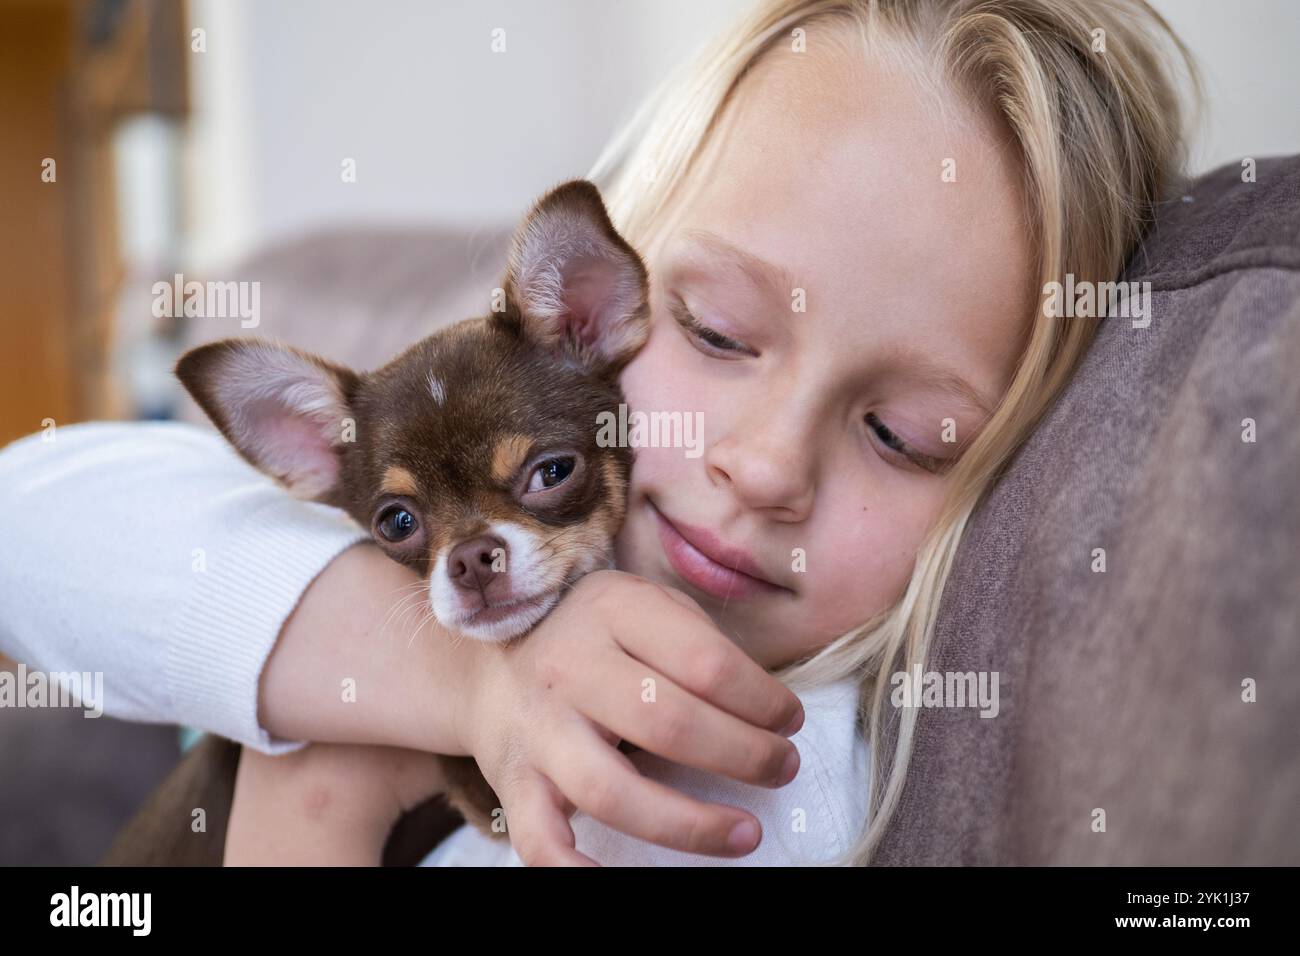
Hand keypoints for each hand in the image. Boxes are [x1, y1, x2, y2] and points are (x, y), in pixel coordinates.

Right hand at [455, 569, 804, 865]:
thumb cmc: (593, 637)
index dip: (762, 700)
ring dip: (689, 824)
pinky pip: (541, 840)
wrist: (487, 664)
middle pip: (669, 723)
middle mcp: (570, 667)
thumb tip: (770, 709)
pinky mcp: (515, 782)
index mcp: (613, 611)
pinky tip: (619, 879)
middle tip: (783, 768)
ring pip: (613, 790)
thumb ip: (700, 641)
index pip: (705, 662)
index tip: (790, 721)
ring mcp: (540, 728)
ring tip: (745, 833)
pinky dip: (576, 873)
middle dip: (744, 755)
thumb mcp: (644, 606)